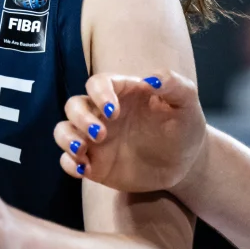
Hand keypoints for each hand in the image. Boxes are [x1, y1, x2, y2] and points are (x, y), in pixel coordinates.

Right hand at [53, 70, 205, 192]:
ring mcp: (96, 140)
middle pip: (73, 106)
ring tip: (82, 152)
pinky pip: (69, 161)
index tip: (113, 111)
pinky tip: (84, 170)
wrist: (186, 162)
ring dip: (67, 139)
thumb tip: (153, 78)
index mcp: (121, 93)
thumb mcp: (186, 102)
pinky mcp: (95, 164)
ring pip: (63, 131)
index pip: (97, 83)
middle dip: (80, 118)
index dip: (99, 94)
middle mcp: (102, 114)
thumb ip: (173, 85)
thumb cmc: (184, 126)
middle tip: (101, 134)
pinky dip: (69, 163)